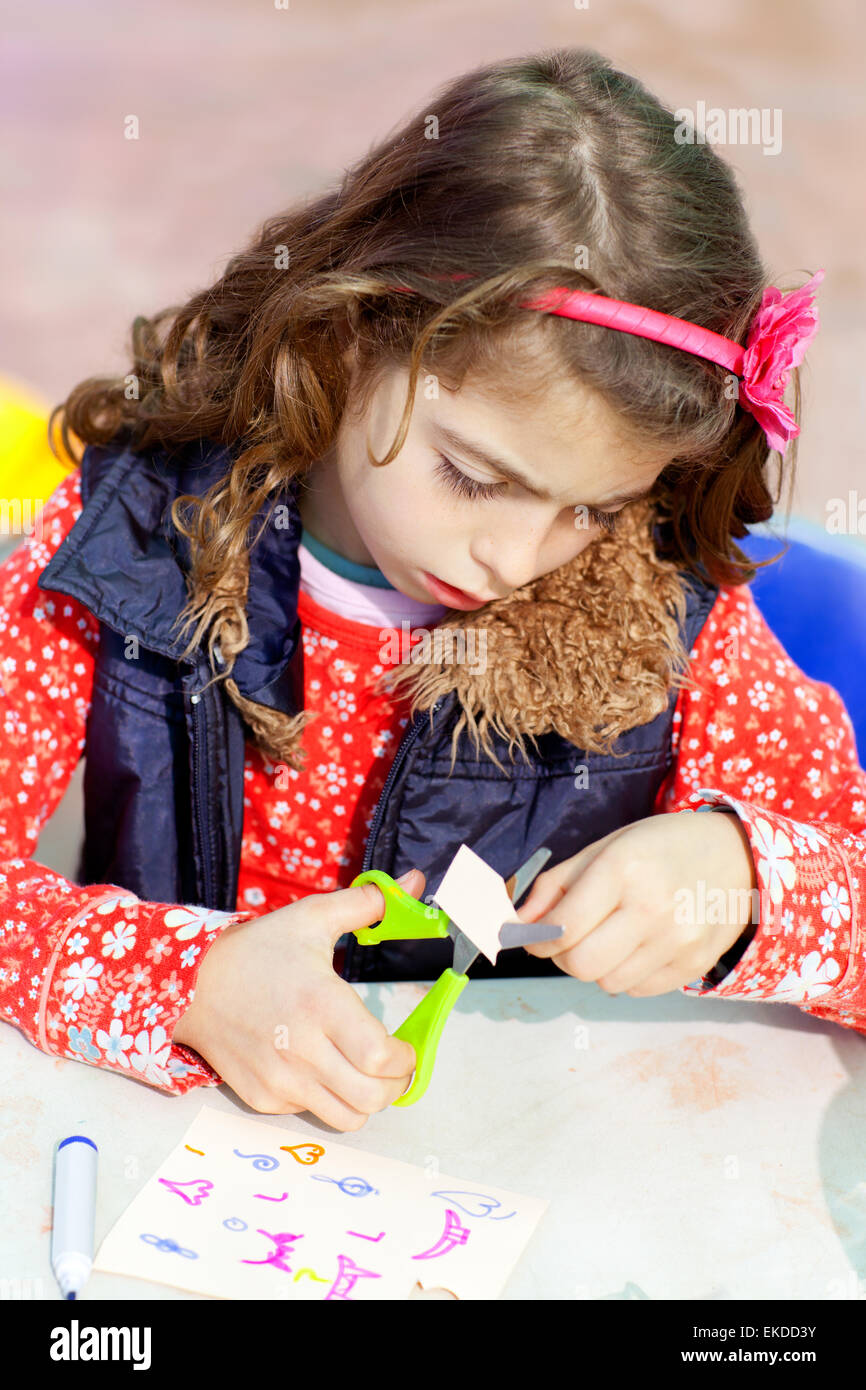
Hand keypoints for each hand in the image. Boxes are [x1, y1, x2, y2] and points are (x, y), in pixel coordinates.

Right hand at [172, 868, 425, 1129]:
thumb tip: (415, 881)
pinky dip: (326, 1098)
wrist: (192, 985)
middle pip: (372, 1096)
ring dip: (366, 1099)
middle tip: (393, 1064)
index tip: (406, 1046)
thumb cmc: (259, 950)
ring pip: (347, 1117)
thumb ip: (368, 904)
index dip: (405, 1058)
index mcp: (320, 1003)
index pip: (380, 1057)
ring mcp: (279, 1079)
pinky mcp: (263, 1097)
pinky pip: (312, 1112)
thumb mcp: (311, 918)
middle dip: (395, 1084)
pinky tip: (318, 1067)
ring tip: (363, 1072)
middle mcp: (300, 1048)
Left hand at [514, 811, 757, 995]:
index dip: (538, 938)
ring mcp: (678, 941)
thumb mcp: (605, 847)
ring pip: (607, 983)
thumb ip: (555, 884)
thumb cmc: (661, 848)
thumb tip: (517, 922)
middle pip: (582, 965)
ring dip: (595, 966)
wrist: (737, 857)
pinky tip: (636, 946)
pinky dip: (624, 974)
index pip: (564, 927)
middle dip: (563, 956)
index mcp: (624, 869)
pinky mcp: (694, 965)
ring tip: (608, 937)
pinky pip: (637, 990)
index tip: (535, 935)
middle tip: (569, 938)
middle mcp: (653, 908)